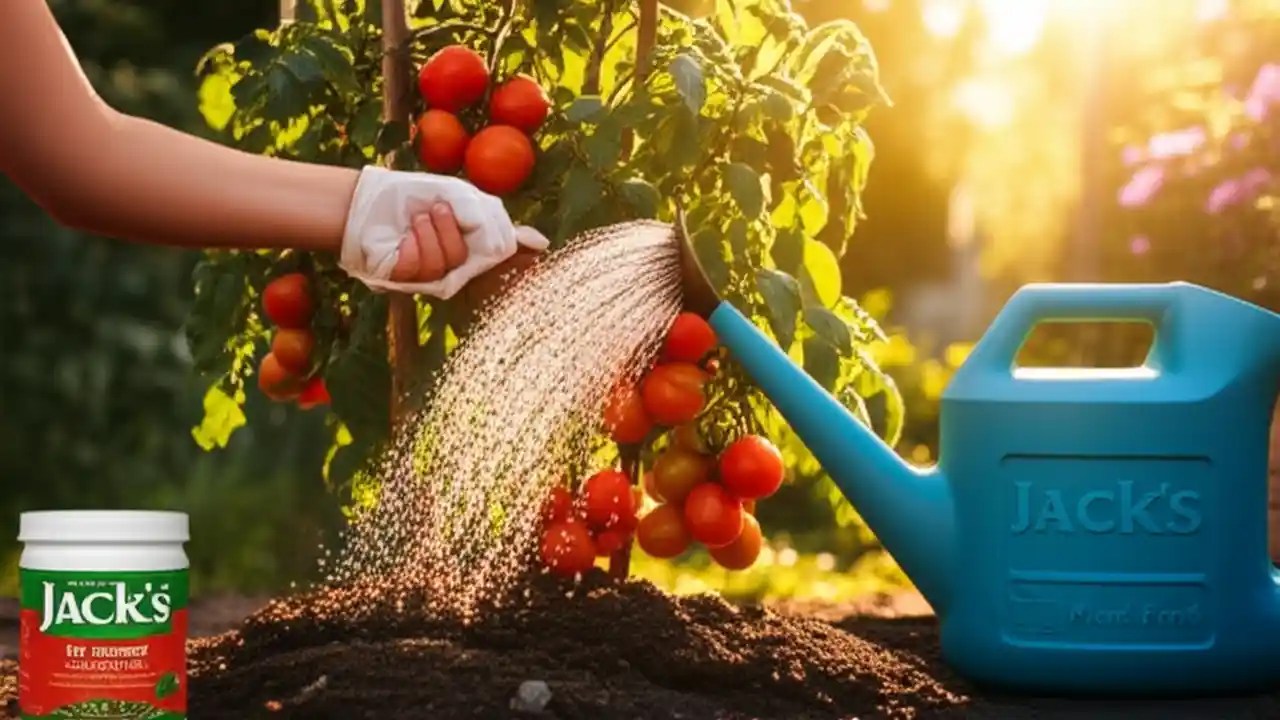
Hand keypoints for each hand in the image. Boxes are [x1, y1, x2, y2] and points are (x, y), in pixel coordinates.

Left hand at [339, 166, 548, 298]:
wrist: (367, 200)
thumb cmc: (414, 195)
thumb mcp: (460, 198)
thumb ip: (496, 221)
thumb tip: (541, 244)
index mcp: (472, 246)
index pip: (502, 258)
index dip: (517, 259)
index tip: (537, 257)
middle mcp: (455, 265)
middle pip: (475, 259)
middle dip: (454, 229)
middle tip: (437, 208)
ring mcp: (430, 275)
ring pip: (445, 263)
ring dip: (430, 232)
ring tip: (416, 218)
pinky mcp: (405, 280)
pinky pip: (419, 268)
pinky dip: (411, 244)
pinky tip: (403, 237)